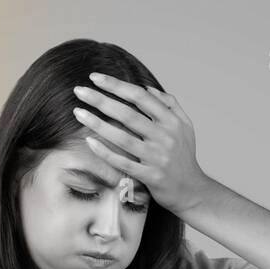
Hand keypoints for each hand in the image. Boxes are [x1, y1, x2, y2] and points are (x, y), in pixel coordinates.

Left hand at [72, 72, 210, 218]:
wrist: (191, 190)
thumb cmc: (183, 156)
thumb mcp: (185, 126)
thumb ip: (170, 104)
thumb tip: (147, 88)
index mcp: (172, 121)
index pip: (140, 97)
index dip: (116, 85)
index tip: (95, 78)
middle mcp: (165, 137)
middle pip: (128, 114)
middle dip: (101, 100)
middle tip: (79, 90)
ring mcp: (157, 157)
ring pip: (123, 137)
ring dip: (98, 124)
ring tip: (78, 112)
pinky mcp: (149, 176)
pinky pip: (123, 162)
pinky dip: (106, 152)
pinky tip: (90, 142)